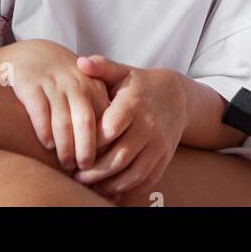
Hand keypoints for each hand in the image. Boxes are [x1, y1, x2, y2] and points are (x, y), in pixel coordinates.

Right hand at [0, 38, 112, 171]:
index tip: (102, 162)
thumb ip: (97, 114)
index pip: (104, 119)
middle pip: (86, 122)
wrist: (33, 55)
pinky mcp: (31, 85)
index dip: (103, 145)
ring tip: (66, 164)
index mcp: (93, 86)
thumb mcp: (85, 91)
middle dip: (86, 150)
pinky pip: (40, 111)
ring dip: (65, 147)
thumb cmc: (65, 83)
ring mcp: (53, 84)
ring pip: (63, 121)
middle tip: (84, 169)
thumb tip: (109, 155)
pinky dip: (44, 130)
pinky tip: (47, 145)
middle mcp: (75, 84)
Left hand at [71, 55, 188, 200]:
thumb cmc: (140, 85)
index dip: (90, 142)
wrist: (177, 97)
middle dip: (94, 171)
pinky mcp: (164, 158)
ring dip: (109, 185)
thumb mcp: (122, 72)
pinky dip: (128, 190)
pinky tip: (110, 190)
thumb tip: (80, 61)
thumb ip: (101, 67)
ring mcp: (159, 144)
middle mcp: (149, 125)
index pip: (110, 129)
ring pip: (132, 174)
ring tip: (89, 185)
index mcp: (134, 103)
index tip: (73, 149)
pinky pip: (146, 181)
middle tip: (76, 175)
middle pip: (119, 157)